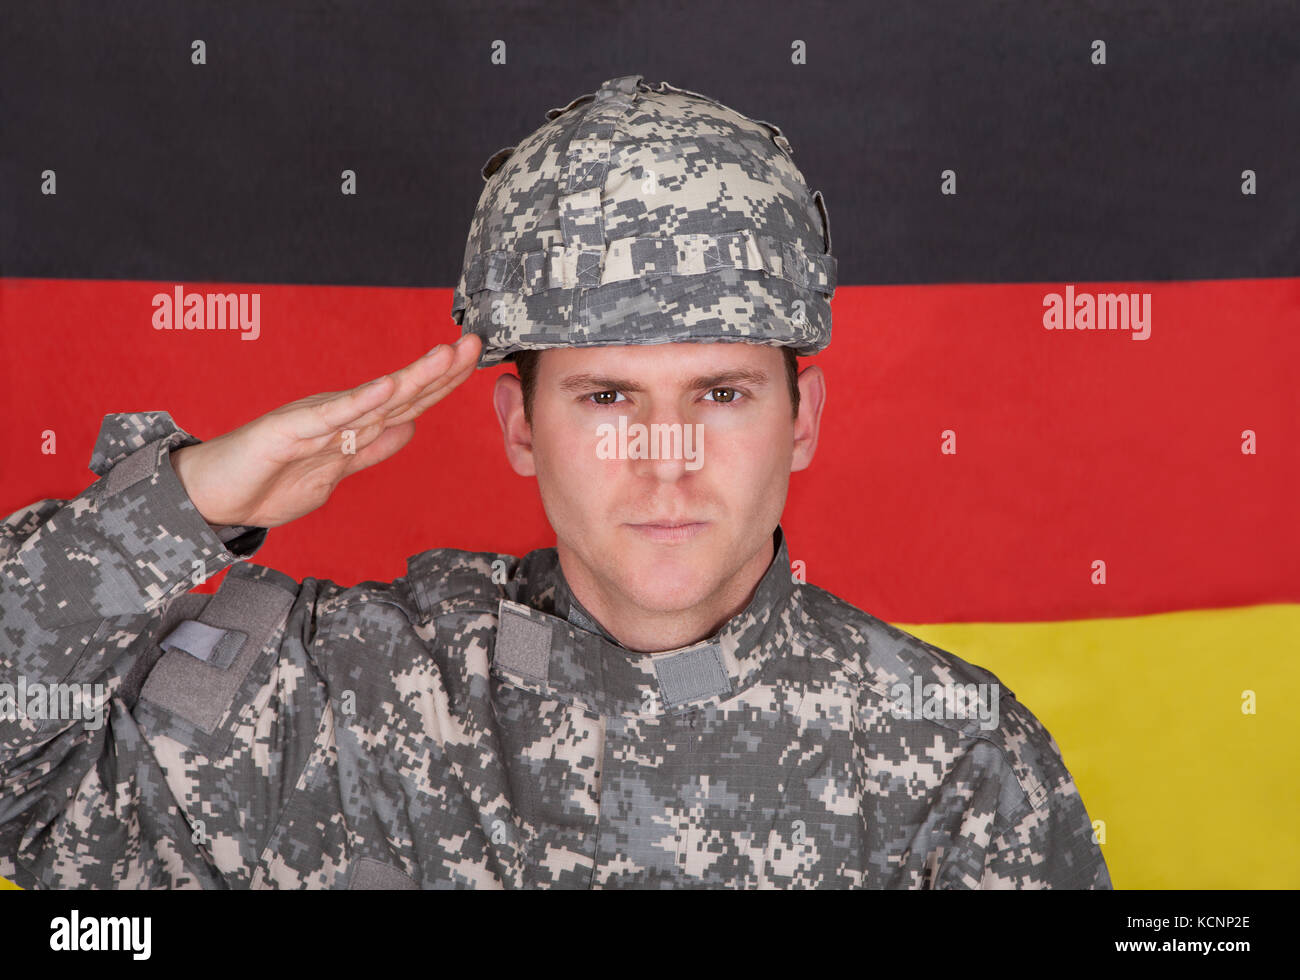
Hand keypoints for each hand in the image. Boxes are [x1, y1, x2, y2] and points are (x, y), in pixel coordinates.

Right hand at [169, 334, 481, 528]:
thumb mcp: (336, 471)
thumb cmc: (267, 482)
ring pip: (373, 398)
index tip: (473, 361)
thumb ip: (371, 449)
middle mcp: (337, 415)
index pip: (406, 403)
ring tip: (446, 356)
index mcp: (351, 425)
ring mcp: (314, 421)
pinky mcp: (288, 431)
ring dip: (411, 377)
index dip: (441, 384)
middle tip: (474, 344)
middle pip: (399, 393)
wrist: (211, 498)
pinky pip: (331, 417)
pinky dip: (362, 402)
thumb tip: (409, 427)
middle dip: (439, 371)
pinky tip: (389, 387)